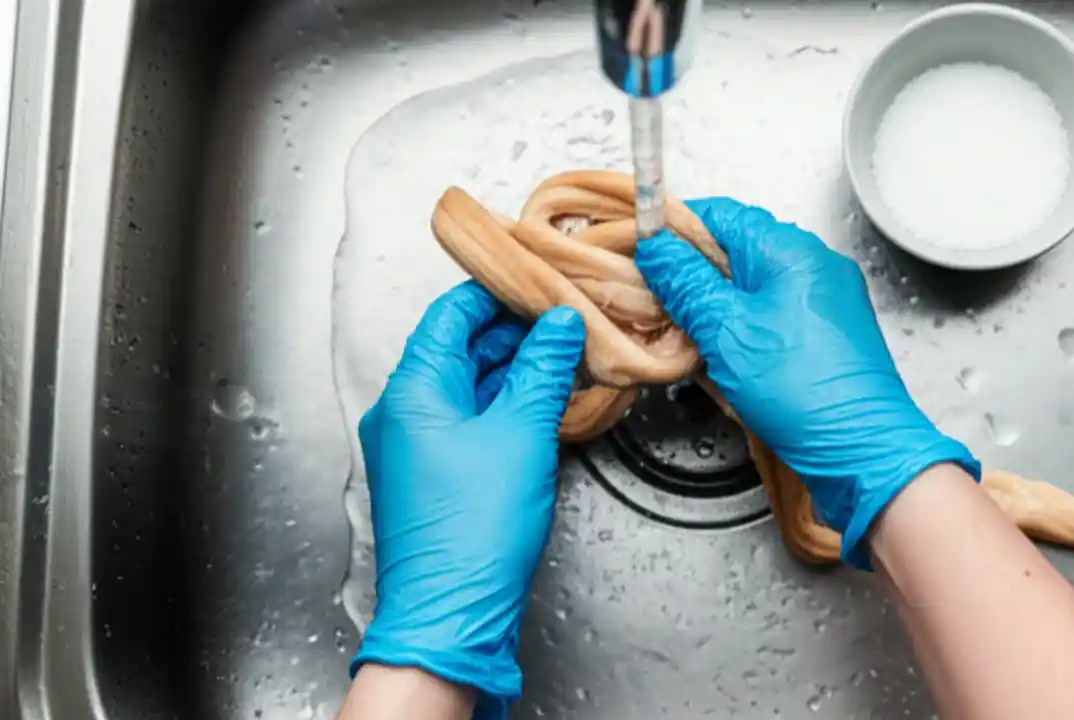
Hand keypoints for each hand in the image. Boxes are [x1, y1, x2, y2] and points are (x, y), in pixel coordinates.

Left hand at [352, 281, 584, 717]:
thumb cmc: (474, 529)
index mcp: (413, 389)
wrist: (451, 614)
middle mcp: (406, 411)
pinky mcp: (437, 475)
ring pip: (471, 385)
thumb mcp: (521, 433)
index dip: (497, 289)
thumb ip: (542, 370)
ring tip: (569, 356)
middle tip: (569, 319)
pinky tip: (549, 402)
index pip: (452, 313)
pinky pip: (472, 420)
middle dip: (516, 331)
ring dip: (516, 370)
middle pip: (462, 347)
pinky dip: (507, 405)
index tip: (540, 277)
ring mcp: (418, 445)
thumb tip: (561, 322)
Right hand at [634, 198, 978, 566]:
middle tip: (654, 301)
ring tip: (685, 335)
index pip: (720, 214)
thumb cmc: (802, 391)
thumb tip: (653, 245)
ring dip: (712, 307)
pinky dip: (739, 330)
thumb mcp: (725, 331)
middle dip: (690, 274)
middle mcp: (813, 266)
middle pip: (734, 250)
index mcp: (791, 250)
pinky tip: (719, 358)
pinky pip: (769, 316)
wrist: (862, 452)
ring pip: (750, 287)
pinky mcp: (822, 335)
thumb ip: (685, 282)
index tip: (640, 251)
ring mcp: (822, 301)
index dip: (674, 228)